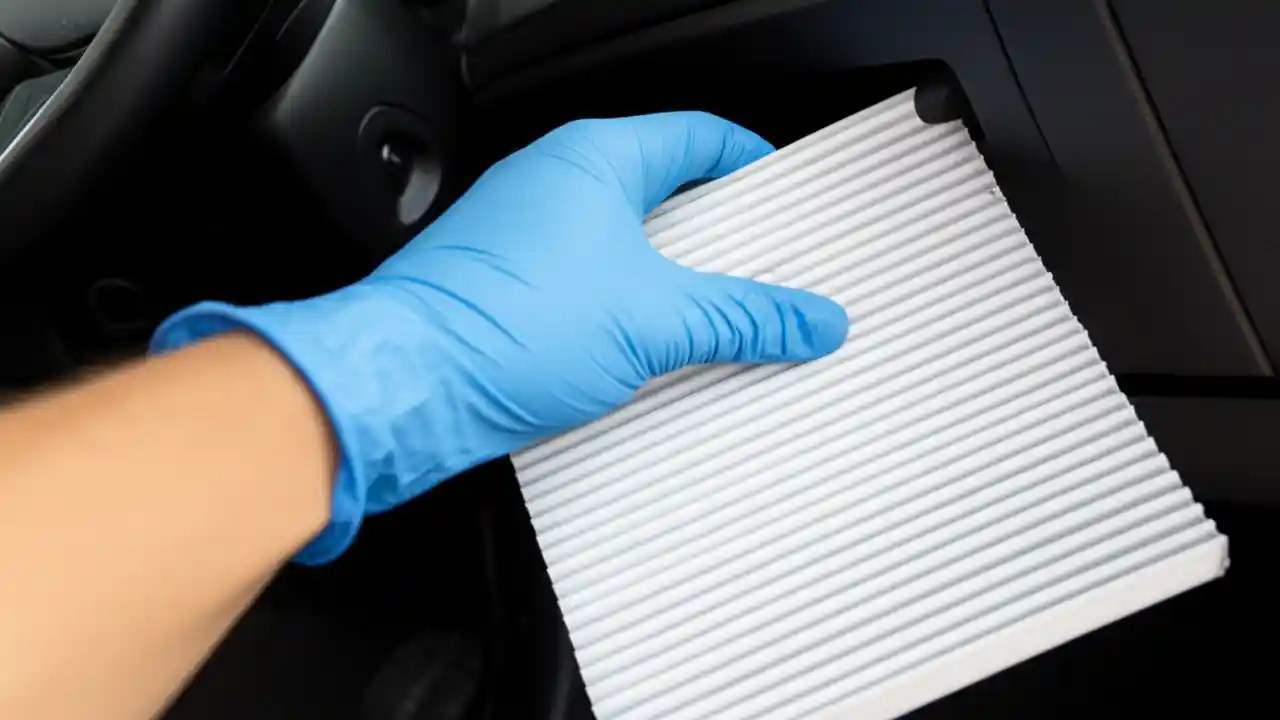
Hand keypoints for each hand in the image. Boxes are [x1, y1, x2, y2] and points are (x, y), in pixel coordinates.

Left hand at [152, 113, 848, 562]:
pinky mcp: (516, 293)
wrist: (405, 386)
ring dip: (676, 290)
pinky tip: (656, 363)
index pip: (700, 138)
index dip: (755, 169)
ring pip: (628, 253)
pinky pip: (594, 294)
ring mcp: (531, 240)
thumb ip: (743, 317)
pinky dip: (631, 320)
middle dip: (722, 244)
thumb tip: (807, 318)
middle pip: (668, 198)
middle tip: (768, 283)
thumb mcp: (654, 320)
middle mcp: (558, 187)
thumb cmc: (499, 324)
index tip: (789, 208)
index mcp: (595, 159)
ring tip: (721, 332)